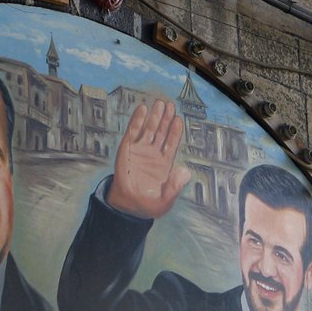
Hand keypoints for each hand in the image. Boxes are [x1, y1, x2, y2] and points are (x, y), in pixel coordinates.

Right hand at [106, 100, 191, 218]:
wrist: (127, 207)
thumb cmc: (147, 205)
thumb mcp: (165, 201)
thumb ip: (175, 187)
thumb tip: (185, 172)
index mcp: (164, 164)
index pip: (171, 144)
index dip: (175, 132)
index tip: (179, 120)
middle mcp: (153, 154)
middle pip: (161, 132)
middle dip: (166, 119)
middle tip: (170, 105)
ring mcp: (140, 151)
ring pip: (149, 130)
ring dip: (154, 116)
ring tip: (160, 103)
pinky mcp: (126, 149)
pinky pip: (132, 132)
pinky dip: (137, 120)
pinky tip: (142, 109)